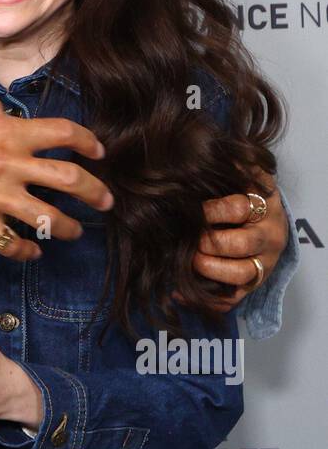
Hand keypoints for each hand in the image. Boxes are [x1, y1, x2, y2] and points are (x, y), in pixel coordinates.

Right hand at [0, 84, 112, 262]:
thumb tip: (5, 112)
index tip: (98, 151)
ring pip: (48, 218)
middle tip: (105, 202)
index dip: (88, 142)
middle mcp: (10, 164)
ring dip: (67, 228)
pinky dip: (25, 251)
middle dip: (95, 193)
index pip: (63, 134)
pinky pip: (12, 244)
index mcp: (8, 131)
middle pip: (70, 179)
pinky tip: (31, 252)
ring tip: (73, 233)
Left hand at [184, 168, 286, 313]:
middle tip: (189, 238)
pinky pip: (232, 298)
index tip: (192, 210)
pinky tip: (180, 291)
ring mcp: (263, 263)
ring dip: (209, 270)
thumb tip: (207, 150)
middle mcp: (269, 238)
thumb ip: (233, 163)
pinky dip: (207, 299)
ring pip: (240, 275)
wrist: (269, 220)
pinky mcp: (253, 284)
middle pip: (239, 246)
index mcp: (265, 207)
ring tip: (188, 261)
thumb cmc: (247, 194)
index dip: (211, 210)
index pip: (239, 208)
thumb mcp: (246, 174)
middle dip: (207, 243)